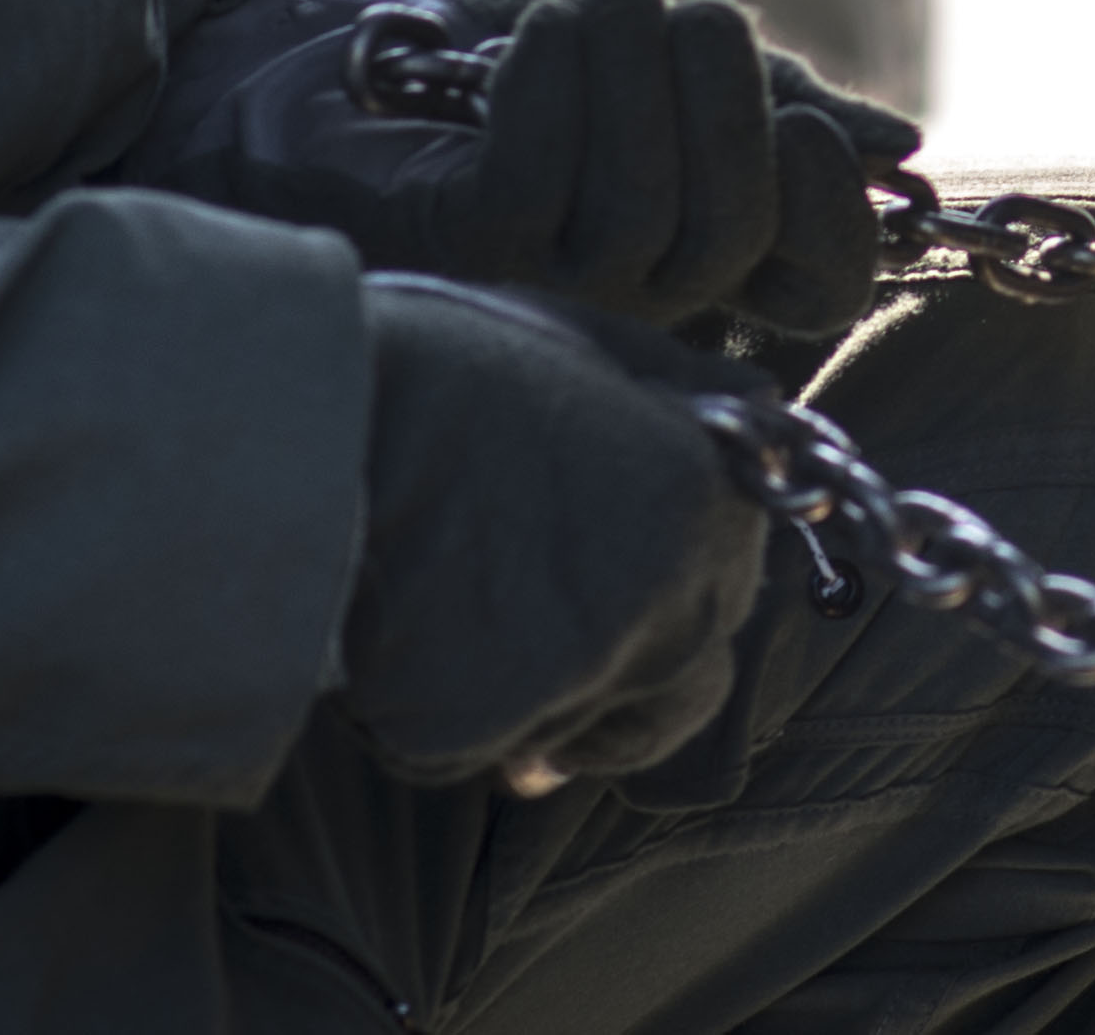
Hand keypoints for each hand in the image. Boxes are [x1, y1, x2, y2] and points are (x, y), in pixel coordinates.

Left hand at [134, 0, 919, 337]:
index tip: (802, 114)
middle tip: (679, 8)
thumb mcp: (663, 66)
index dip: (831, 209)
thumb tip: (894, 143)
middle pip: (732, 230)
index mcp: (705, 258)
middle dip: (720, 94)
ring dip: (630, 69)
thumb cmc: (522, 70)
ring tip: (603, 0)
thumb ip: (773, 100)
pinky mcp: (464, 252)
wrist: (361, 59)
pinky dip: (553, 84)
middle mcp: (637, 299)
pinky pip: (536, 182)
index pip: (817, 284)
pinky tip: (538, 38)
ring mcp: (549, 287)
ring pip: (640, 206)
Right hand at [339, 275, 764, 785]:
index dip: (660, 599)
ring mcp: (590, 672)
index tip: (605, 595)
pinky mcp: (493, 728)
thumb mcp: (586, 346)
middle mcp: (674, 597)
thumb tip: (771, 407)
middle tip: (510, 641)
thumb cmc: (444, 363)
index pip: (724, 595)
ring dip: (521, 707)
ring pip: (572, 728)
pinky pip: (469, 748)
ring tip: (434, 625)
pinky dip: (428, 716)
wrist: (323, 414)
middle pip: (670, 690)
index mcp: (707, 505)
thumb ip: (684, 394)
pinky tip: (383, 639)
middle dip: (605, 683)